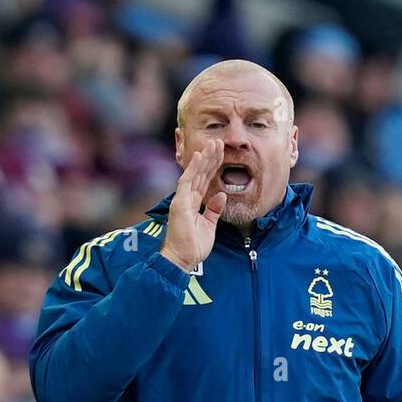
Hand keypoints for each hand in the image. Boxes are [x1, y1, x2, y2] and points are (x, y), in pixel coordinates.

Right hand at [160, 138, 226, 272]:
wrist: (183, 259)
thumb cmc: (194, 246)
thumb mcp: (209, 225)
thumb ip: (214, 210)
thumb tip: (222, 195)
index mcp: (194, 202)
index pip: (205, 180)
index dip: (213, 166)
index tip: (222, 153)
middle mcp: (187, 198)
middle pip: (200, 173)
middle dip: (210, 157)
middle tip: (219, 142)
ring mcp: (182, 199)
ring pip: (194, 174)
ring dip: (204, 158)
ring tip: (213, 144)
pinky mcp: (179, 203)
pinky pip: (186, 182)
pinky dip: (193, 168)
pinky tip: (199, 155)